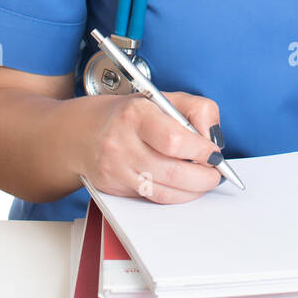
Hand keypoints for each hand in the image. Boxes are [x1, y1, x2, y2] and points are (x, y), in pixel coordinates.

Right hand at [79, 90, 225, 204]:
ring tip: (203, 180)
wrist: (82, 133)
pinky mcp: (114, 189)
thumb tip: (212, 137)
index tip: (214, 153)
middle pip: (173, 171)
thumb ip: (196, 110)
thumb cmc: (128, 114)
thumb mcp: (163, 98)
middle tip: (215, 171)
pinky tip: (183, 186)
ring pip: (164, 191)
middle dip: (203, 176)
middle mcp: (121, 143)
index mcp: (135, 114)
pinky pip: (152, 198)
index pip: (174, 140)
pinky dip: (175, 195)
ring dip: (192, 190)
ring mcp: (115, 170)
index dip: (201, 150)